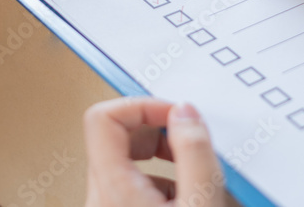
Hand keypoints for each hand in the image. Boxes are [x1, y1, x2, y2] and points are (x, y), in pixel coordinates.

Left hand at [84, 98, 225, 206]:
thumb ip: (194, 153)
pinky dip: (163, 181)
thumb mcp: (201, 202)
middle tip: (191, 141)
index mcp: (113, 189)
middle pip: (117, 137)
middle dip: (159, 132)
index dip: (141, 106)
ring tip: (196, 171)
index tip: (174, 114)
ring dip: (163, 156)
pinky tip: (189, 195)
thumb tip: (185, 112)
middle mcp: (102, 199)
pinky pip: (134, 186)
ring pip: (128, 161)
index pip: (103, 117)